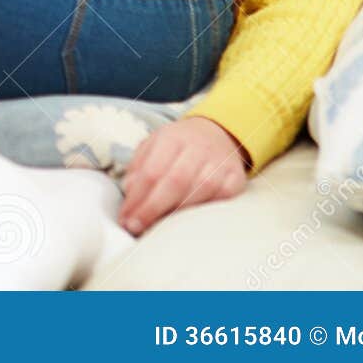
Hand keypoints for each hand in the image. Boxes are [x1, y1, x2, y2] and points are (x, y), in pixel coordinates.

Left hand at [118, 117, 248, 234]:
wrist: (217, 134)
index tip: (126, 218)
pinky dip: (204, 211)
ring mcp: (219, 162)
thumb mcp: (152, 146)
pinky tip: (188, 222)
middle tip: (136, 227)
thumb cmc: (179, 146)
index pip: (152, 171)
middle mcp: (197, 148)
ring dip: (177, 213)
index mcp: (171, 138)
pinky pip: (221, 199)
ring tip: (158, 228)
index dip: (137, 198)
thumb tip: (130, 191)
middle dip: (153, 209)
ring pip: (200, 191)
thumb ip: (138, 167)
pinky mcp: (236, 178)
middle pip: (175, 182)